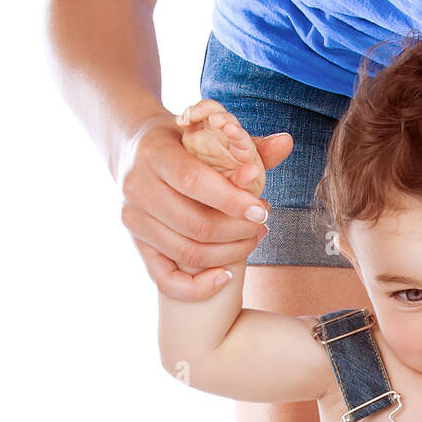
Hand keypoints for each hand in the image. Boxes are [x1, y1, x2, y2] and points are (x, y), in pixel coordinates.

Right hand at [117, 109, 292, 299]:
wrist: (136, 151)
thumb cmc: (184, 145)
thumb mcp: (208, 134)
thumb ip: (248, 144)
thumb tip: (287, 142)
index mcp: (154, 153)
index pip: (193, 181)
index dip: (232, 200)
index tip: (262, 209)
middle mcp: (137, 187)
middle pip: (195, 224)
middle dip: (239, 230)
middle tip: (262, 224)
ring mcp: (134, 220)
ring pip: (188, 253)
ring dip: (230, 254)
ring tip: (252, 238)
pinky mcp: (137, 246)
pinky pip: (168, 282)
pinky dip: (200, 287)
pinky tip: (227, 275)